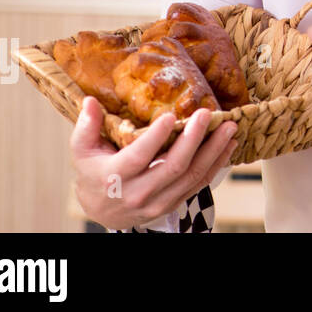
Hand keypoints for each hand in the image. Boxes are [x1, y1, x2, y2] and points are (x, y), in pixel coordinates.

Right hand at [71, 97, 236, 230]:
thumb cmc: (94, 173)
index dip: (155, 138)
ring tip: (228, 128)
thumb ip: (86, 127)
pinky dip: (216, 166)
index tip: (170, 116)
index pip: (138, 156)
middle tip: (207, 114)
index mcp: (115, 176)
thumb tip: (90, 101)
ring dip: (213, 151)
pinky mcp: (172, 205)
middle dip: (193, 139)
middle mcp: (138, 192)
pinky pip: (198, 186)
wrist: (102, 210)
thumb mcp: (82, 151)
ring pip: (191, 177)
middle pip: (172, 166)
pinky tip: (228, 146)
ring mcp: (158, 202)